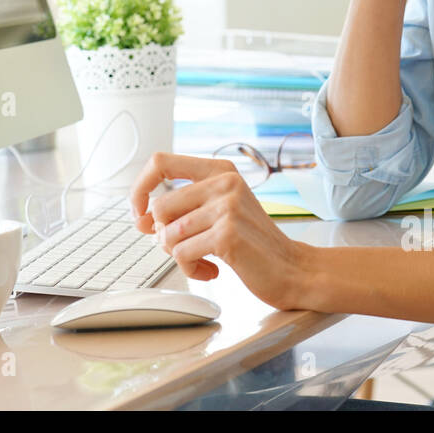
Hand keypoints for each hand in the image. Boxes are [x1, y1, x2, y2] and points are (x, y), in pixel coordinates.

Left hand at [129, 153, 310, 310]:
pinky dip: (192, 269)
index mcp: (220, 170)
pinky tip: (213, 270)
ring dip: (180, 256)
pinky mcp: (226, 235)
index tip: (141, 215)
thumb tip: (143, 216)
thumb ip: (187, 205)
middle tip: (185, 248)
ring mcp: (227, 207)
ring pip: (168, 234)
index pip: (160, 163)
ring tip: (204, 259)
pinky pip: (182, 254)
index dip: (140, 189)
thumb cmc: (254, 244)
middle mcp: (225, 182)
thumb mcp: (222, 209)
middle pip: (160, 207)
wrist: (293, 270)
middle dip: (165, 236)